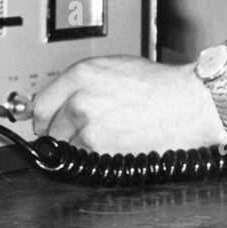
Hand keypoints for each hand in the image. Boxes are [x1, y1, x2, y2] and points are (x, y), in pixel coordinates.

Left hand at [31, 56, 226, 154]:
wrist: (186, 103)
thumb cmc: (160, 86)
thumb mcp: (115, 68)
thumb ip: (84, 83)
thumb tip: (62, 99)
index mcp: (81, 73)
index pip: (40, 103)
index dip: (45, 117)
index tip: (47, 124)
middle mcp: (79, 97)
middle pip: (47, 127)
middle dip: (60, 133)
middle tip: (79, 134)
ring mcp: (87, 124)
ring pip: (63, 147)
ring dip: (77, 148)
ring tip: (103, 139)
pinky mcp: (98, 147)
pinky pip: (82, 160)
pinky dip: (93, 159)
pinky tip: (112, 146)